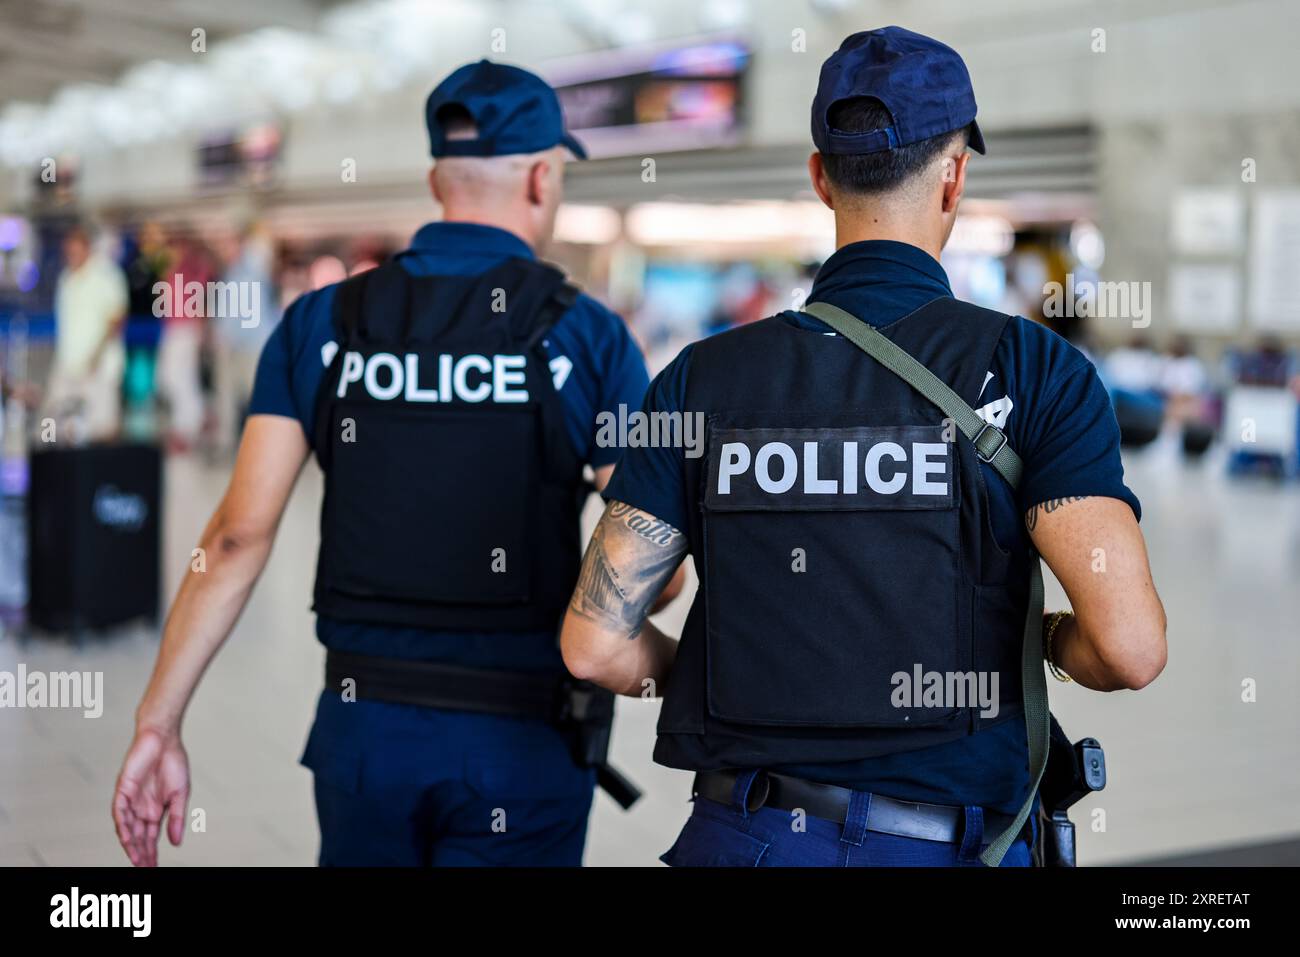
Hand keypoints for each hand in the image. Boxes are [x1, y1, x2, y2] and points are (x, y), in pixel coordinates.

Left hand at [111, 727, 190, 866]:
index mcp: (155, 810)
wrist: (164, 738)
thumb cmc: (173, 762)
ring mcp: (131, 800)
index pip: (151, 837)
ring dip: (131, 844)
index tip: (153, 868)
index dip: (152, 853)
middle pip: (138, 837)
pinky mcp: (123, 789)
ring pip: (127, 828)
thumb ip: (177, 818)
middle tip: (144, 869)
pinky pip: (120, 811)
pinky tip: (127, 838)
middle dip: (141, 854)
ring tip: (136, 860)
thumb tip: (175, 842)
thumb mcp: (180, 794)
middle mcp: (141, 808)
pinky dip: (123, 825)